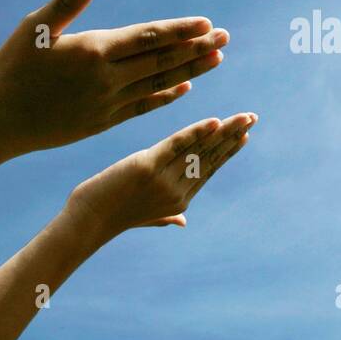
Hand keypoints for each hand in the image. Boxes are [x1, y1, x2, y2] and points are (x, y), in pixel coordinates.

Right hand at [0, 0, 227, 159]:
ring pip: (159, 84)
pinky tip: (186, 88)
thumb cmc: (11, 68)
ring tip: (217, 59)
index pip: (148, 37)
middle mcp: (107, 78)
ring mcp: (108, 102)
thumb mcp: (35, 28)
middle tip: (225, 37)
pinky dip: (167, 96)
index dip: (179, 30)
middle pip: (162, 60)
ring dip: (191, 70)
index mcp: (94, 50)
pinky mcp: (104, 121)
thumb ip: (67, 2)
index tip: (206, 23)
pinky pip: (143, 106)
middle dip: (196, 47)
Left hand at [65, 113, 256, 243]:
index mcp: (179, 201)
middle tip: (252, 118)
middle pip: (211, 157)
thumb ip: (167, 217)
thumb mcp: (145, 216)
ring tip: (243, 117)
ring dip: (225, 130)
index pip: (209, 170)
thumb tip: (183, 222)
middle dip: (233, 136)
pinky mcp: (147, 167)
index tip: (243, 135)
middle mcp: (177, 191)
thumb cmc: (112, 215)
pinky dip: (197, 132)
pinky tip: (214, 121)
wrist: (88, 221)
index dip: (228, 151)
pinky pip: (178, 145)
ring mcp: (163, 179)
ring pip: (200, 149)